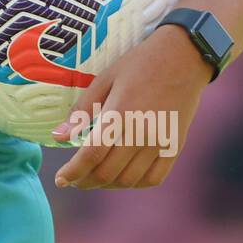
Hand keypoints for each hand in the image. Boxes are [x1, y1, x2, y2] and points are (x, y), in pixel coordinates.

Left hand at [49, 24, 212, 188]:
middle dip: (85, 180)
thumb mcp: (105, 79)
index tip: (60, 180)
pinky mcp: (175, 147)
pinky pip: (153, 179)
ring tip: (94, 178)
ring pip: (128, 180)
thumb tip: (58, 137)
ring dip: (106, 185)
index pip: (92, 154)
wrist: (184, 58)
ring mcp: (160, 143)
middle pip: (107, 172)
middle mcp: (141, 133)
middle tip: (74, 178)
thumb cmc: (139, 64)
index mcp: (120, 114)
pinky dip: (134, 184)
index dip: (73, 172)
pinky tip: (122, 176)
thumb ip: (81, 110)